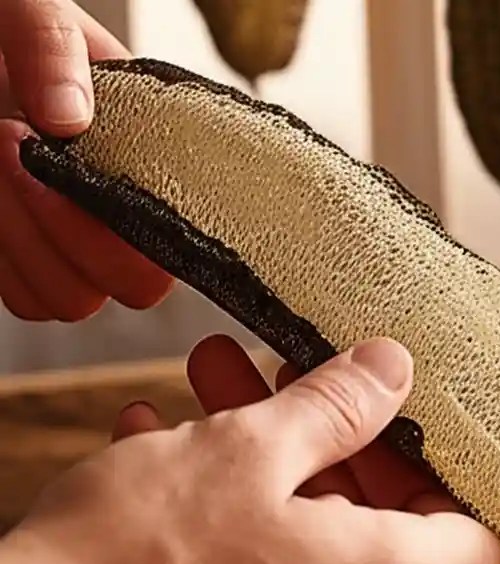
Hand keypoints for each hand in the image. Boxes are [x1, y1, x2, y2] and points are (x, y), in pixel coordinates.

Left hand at [0, 0, 171, 321]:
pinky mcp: (29, 257)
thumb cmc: (10, 26)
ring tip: (1, 160)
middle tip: (20, 152)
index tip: (66, 161)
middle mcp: (129, 208)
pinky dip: (5, 258)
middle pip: (134, 287)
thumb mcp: (32, 9)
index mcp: (158, 152)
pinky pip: (28, 298)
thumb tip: (70, 119)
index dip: (133, 226)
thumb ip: (52, 44)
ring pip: (72, 301)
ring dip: (25, 243)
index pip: (184, 236)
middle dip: (71, 231)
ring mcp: (79, 239)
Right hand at [0, 336, 499, 563]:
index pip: (481, 543)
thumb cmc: (125, 562)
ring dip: (276, 471)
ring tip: (218, 396)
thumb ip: (338, 406)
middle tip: (292, 385)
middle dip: (336, 444)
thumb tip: (391, 371)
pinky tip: (176, 456)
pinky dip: (241, 530)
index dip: (453, 479)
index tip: (412, 428)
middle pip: (387, 536)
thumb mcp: (247, 448)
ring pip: (316, 554)